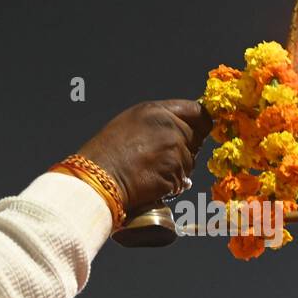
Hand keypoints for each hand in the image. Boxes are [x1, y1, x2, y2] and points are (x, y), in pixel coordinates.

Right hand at [77, 100, 213, 211]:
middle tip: (163, 160)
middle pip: (196, 139)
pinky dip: (170, 187)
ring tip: (150, 173)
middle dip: (186, 151)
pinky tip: (150, 184)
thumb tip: (183, 133)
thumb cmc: (106, 154)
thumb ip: (158, 123)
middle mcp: (169, 127)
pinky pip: (181, 182)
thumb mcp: (130, 123)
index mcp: (157, 111)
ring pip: (189, 163)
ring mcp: (173, 151)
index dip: (201, 125)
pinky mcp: (173, 174)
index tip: (198, 134)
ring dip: (176, 171)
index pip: (198, 113)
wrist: (96, 178)